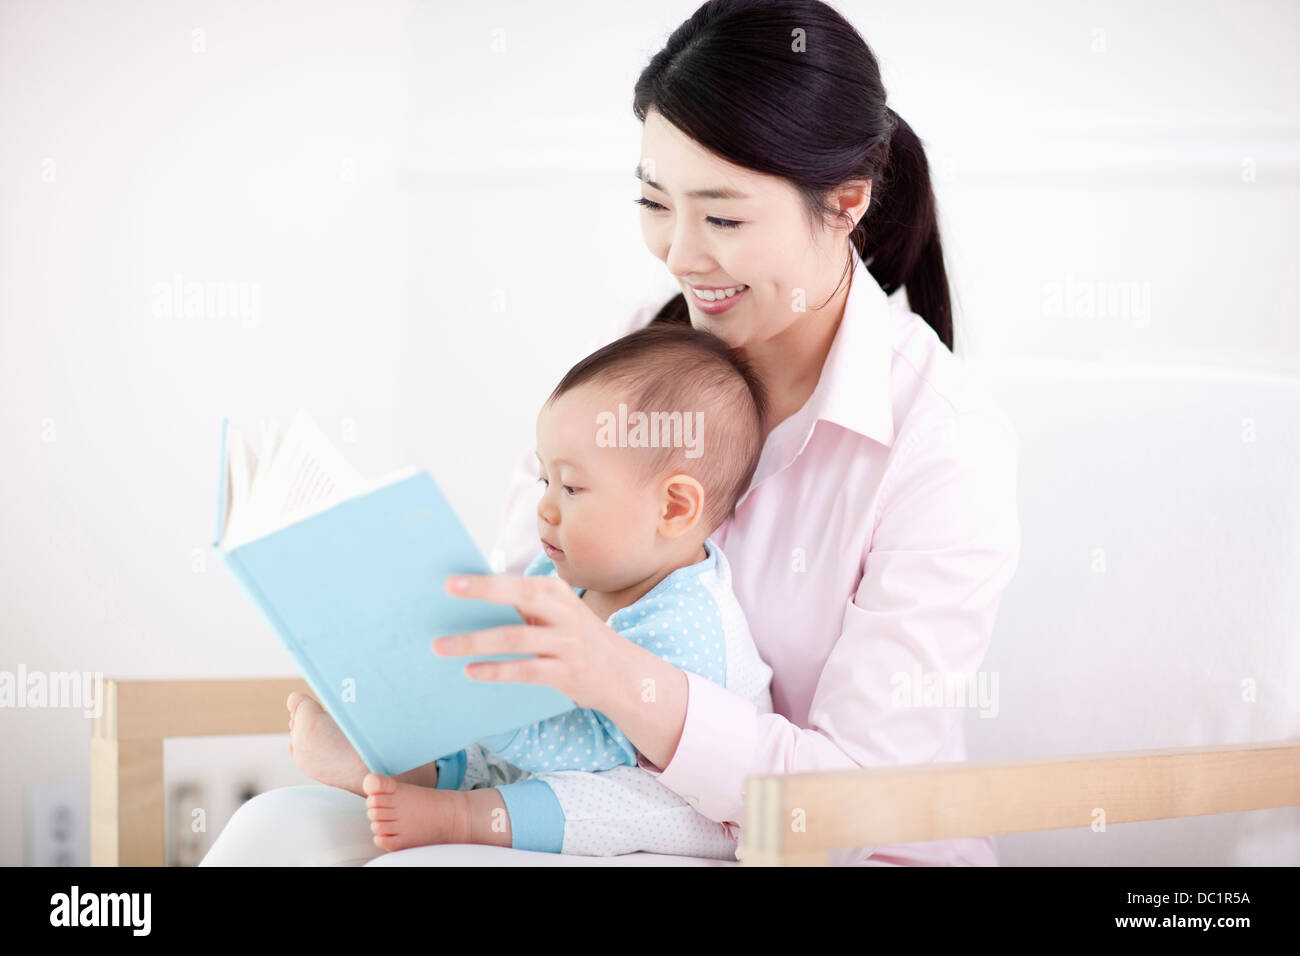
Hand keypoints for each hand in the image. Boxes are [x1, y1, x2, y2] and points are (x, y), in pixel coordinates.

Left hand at [433, 573, 623, 709]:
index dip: (484, 580)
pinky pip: (524, 670)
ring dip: (474, 642)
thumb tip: (470, 601)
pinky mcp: (567, 673)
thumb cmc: (575, 639)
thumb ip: (524, 606)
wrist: (622, 674)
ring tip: (441, 647)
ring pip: (515, 638)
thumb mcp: (557, 614)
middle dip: (483, 591)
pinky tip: (470, 671)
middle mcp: (565, 613)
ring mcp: (567, 643)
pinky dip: (495, 671)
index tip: (450, 580)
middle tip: (447, 590)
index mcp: (557, 593)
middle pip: (520, 597)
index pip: (517, 582)